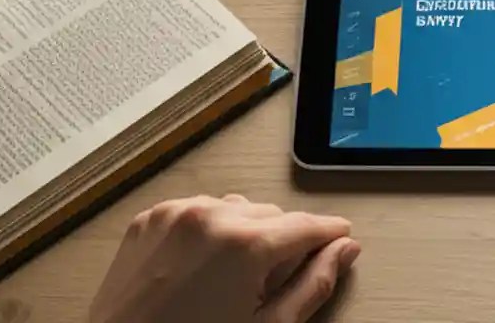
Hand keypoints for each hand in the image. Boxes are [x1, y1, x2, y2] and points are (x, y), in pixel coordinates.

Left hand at [90, 195, 359, 322]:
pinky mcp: (150, 219)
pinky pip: (199, 211)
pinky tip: (204, 268)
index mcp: (244, 245)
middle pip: (273, 216)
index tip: (340, 237)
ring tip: (234, 277)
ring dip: (246, 233)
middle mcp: (210, 216)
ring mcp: (175, 214)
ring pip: (236, 208)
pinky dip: (210, 232)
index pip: (307, 226)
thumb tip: (344, 250)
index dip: (329, 234)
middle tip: (274, 283)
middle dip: (282, 242)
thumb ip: (313, 285)